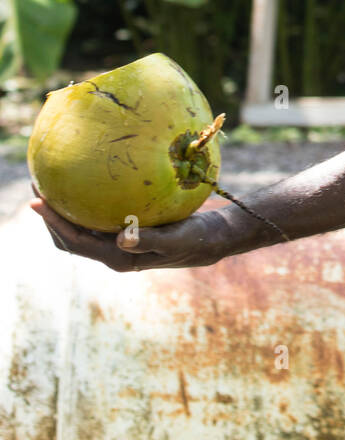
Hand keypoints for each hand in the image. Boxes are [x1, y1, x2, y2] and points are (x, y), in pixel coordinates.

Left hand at [29, 190, 249, 272]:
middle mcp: (113, 252)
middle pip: (69, 238)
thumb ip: (149, 240)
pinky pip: (94, 220)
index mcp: (119, 258)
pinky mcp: (125, 233)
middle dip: (50, 217)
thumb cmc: (195, 239)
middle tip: (38, 185)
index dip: (54, 223)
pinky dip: (82, 205)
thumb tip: (121, 238)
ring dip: (62, 212)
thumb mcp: (176, 238)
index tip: (37, 201)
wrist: (211, 240)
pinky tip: (84, 181)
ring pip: (78, 230)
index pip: (76, 241)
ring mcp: (117, 244)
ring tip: (52, 183)